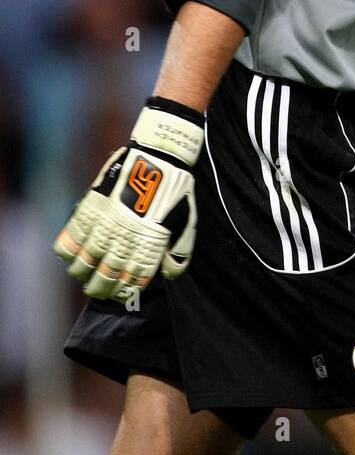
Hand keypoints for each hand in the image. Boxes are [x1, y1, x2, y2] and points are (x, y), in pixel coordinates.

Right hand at [53, 98, 203, 301]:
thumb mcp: (188, 221)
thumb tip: (170, 274)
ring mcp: (105, 224)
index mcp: (149, 244)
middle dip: (100, 288)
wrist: (157, 157)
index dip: (124, 291)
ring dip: (82, 273)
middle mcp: (125, 238)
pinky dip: (66, 250)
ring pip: (85, 261)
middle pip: (106, 275)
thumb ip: (180, 251)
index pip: (133, 279)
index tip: (119, 296)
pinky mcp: (90, 209)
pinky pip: (70, 237)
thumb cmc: (175, 189)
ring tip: (82, 278)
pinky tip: (69, 256)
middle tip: (97, 291)